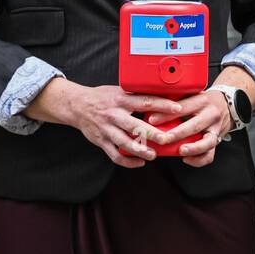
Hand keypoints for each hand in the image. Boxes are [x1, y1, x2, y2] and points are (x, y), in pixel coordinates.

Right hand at [30, 77, 183, 166]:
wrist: (77, 105)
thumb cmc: (102, 97)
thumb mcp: (118, 91)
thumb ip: (136, 96)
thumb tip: (162, 96)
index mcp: (121, 99)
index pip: (145, 101)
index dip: (162, 105)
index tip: (177, 108)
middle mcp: (114, 114)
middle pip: (135, 125)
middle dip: (152, 133)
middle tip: (167, 138)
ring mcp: (106, 129)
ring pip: (124, 143)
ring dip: (140, 150)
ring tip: (153, 155)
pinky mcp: (101, 141)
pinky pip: (114, 155)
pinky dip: (127, 161)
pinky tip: (140, 162)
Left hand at [149, 90, 232, 166]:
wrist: (226, 104)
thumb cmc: (203, 101)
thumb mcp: (192, 95)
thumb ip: (176, 100)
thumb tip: (151, 106)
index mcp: (201, 101)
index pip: (183, 107)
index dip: (167, 114)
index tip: (152, 120)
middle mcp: (210, 114)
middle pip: (194, 125)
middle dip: (178, 133)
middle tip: (163, 139)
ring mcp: (216, 128)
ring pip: (207, 142)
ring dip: (193, 148)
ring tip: (180, 151)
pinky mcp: (217, 140)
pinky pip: (210, 154)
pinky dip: (199, 159)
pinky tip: (187, 159)